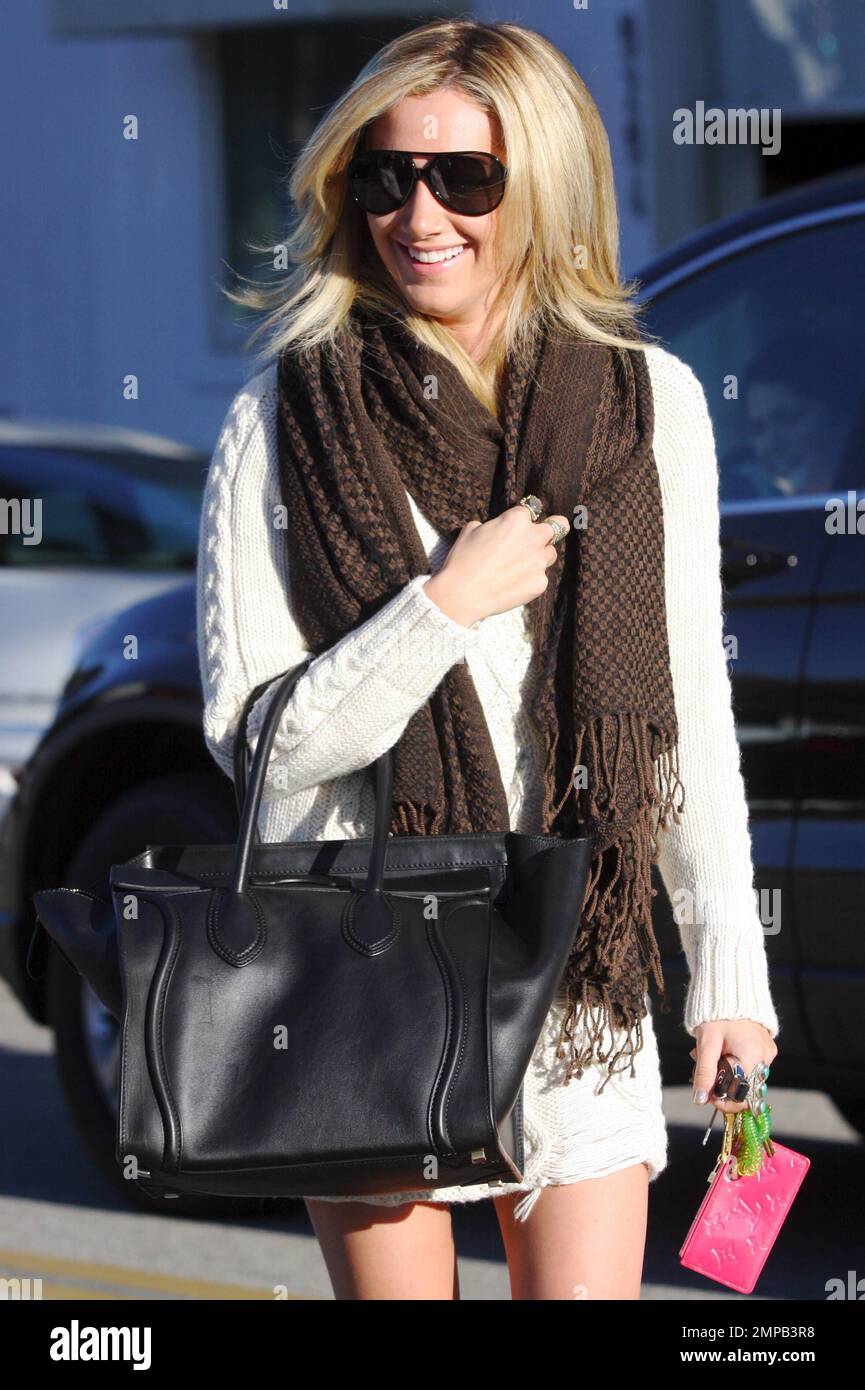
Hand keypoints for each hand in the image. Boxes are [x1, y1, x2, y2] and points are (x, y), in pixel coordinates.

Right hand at [423, 502, 570, 627]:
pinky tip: (513, 584)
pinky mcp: (540, 583)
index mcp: (517, 520)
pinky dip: (530, 579)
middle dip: (549, 530)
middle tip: (537, 539)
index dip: (523, 519)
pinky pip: (541, 577)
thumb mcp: (471, 530)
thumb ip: (492, 524)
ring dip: (540, 556)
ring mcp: (539, 562)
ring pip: (550, 554)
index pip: (531, 509)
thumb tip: (497, 528)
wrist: (461, 594)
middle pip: (559, 526)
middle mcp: (534, 538)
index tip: (518, 526)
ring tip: (519, 567)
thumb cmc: (463, 559)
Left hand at [689, 1019, 777, 1114]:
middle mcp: (765, 1058)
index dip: (724, 1100)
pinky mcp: (767, 1048)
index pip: (742, 1096)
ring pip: (747, 1076)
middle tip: (704, 1065)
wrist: (730, 990)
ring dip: (727, 1072)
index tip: (707, 1095)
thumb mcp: (707, 1044)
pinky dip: (735, 1062)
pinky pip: (752, 1064)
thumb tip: (700, 1100)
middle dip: (722, 1084)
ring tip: (712, 1053)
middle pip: (744, 1087)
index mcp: (752, 1058)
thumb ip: (704, 1073)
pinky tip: (723, 1049)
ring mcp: (768, 1053)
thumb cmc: (717, 1015)